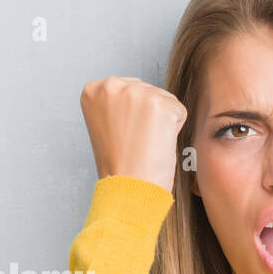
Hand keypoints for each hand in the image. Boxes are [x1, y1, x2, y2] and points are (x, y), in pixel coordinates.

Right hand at [79, 76, 187, 193]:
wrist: (126, 188)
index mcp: (93, 90)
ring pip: (164, 100)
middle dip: (147, 115)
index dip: (130, 114)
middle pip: (147, 90)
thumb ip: (117, 104)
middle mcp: (112, 85)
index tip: (121, 132)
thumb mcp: (105, 125)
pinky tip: (155, 144)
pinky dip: (173, 131)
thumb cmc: (118, 164)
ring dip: (160, 123)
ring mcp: (137, 93)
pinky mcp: (161, 105)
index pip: (127, 88)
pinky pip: (179, 112)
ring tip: (144, 144)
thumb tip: (140, 98)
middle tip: (134, 141)